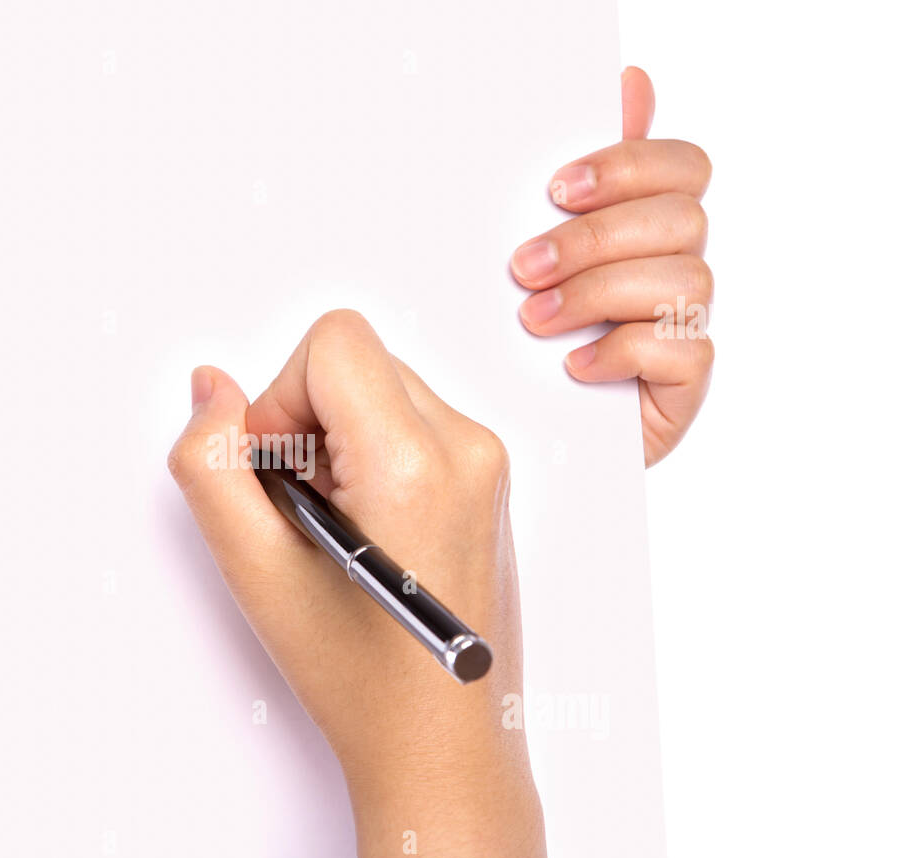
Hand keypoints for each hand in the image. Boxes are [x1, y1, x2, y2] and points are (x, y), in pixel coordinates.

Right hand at [167, 309, 548, 857]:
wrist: (442, 746)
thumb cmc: (361, 678)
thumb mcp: (255, 570)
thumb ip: (212, 464)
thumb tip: (215, 390)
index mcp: (416, 463)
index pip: (333, 342)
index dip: (281, 399)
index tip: (280, 474)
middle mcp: (468, 450)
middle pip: (357, 361)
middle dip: (307, 421)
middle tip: (302, 509)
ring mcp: (487, 466)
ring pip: (381, 389)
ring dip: (337, 441)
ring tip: (334, 528)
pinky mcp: (488, 482)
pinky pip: (411, 423)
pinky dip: (370, 457)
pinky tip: (364, 532)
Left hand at [511, 66, 713, 465]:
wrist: (517, 433)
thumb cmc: (521, 340)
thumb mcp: (528, 257)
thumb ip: (574, 178)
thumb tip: (630, 82)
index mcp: (641, 225)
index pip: (680, 165)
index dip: (630, 164)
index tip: (559, 189)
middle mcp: (671, 267)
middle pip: (682, 217)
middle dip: (595, 238)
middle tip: (524, 266)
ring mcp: (681, 324)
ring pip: (682, 279)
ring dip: (597, 295)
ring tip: (535, 320)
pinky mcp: (683, 381)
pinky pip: (680, 349)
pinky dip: (621, 352)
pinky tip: (574, 366)